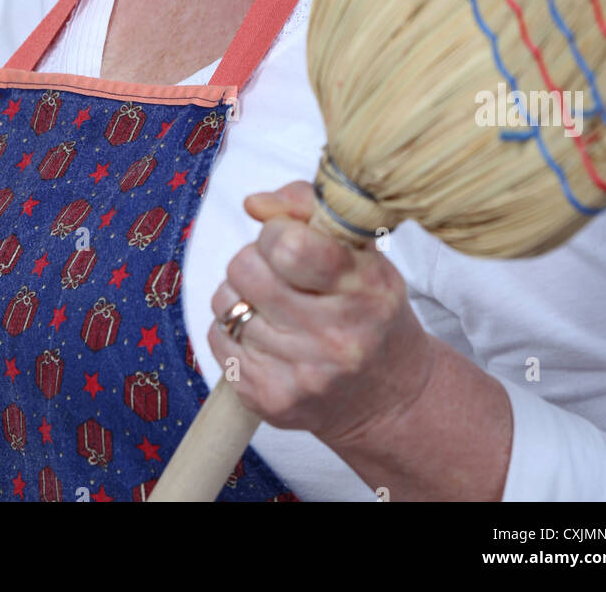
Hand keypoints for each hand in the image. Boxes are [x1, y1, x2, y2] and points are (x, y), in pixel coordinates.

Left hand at [207, 179, 437, 451]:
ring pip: (226, 303)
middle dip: (254, 260)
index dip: (276, 232)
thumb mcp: (362, 252)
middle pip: (246, 269)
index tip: (288, 238)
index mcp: (366, 289)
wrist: (389, 397)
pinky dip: (231, 330)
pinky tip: (264, 335)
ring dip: (241, 295)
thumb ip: (308, 208)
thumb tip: (253, 204)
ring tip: (271, 305)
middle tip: (278, 273)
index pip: (289, 246)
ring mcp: (303, 374)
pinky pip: (217, 340)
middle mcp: (336, 336)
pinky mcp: (271, 400)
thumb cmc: (370, 311)